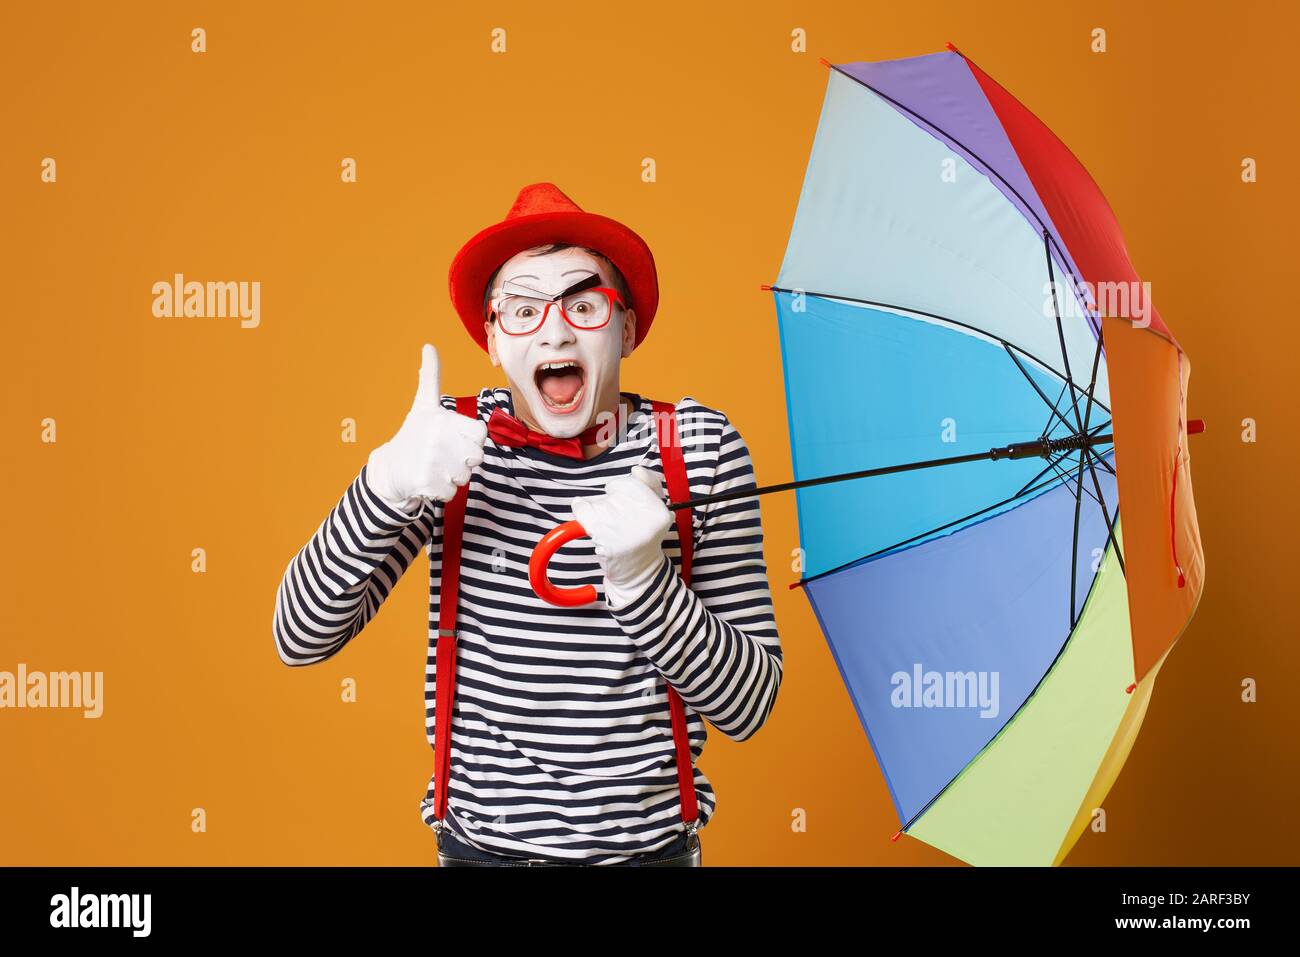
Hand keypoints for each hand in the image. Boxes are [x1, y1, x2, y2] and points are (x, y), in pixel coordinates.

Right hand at [365, 344, 487, 509]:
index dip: (468, 439)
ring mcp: (432, 463)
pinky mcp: (427, 485)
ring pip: (465, 476)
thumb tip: (428, 346)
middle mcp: (438, 440)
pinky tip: (427, 480)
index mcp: (442, 420)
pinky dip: (442, 490)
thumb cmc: (413, 434)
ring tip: (434, 466)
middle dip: (462, 459)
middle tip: (441, 454)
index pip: (480, 434)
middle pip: (476, 457)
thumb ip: (430, 376)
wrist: (389, 468)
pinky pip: (452, 492)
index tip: (451, 437)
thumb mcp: (424, 405)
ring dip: (453, 476)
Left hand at [571, 465, 673, 608]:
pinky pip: (582, 509)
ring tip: (611, 529)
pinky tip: (592, 526)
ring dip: (598, 511)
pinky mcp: (604, 539)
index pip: (632, 480)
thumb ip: (649, 484)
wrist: (638, 573)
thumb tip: (636, 469)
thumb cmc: (642, 537)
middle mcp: (643, 519)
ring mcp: (623, 529)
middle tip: (620, 522)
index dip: (624, 490)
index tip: (627, 504)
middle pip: (613, 490)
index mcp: (659, 511)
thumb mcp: (655, 510)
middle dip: (611, 501)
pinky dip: (582, 513)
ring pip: (597, 500)